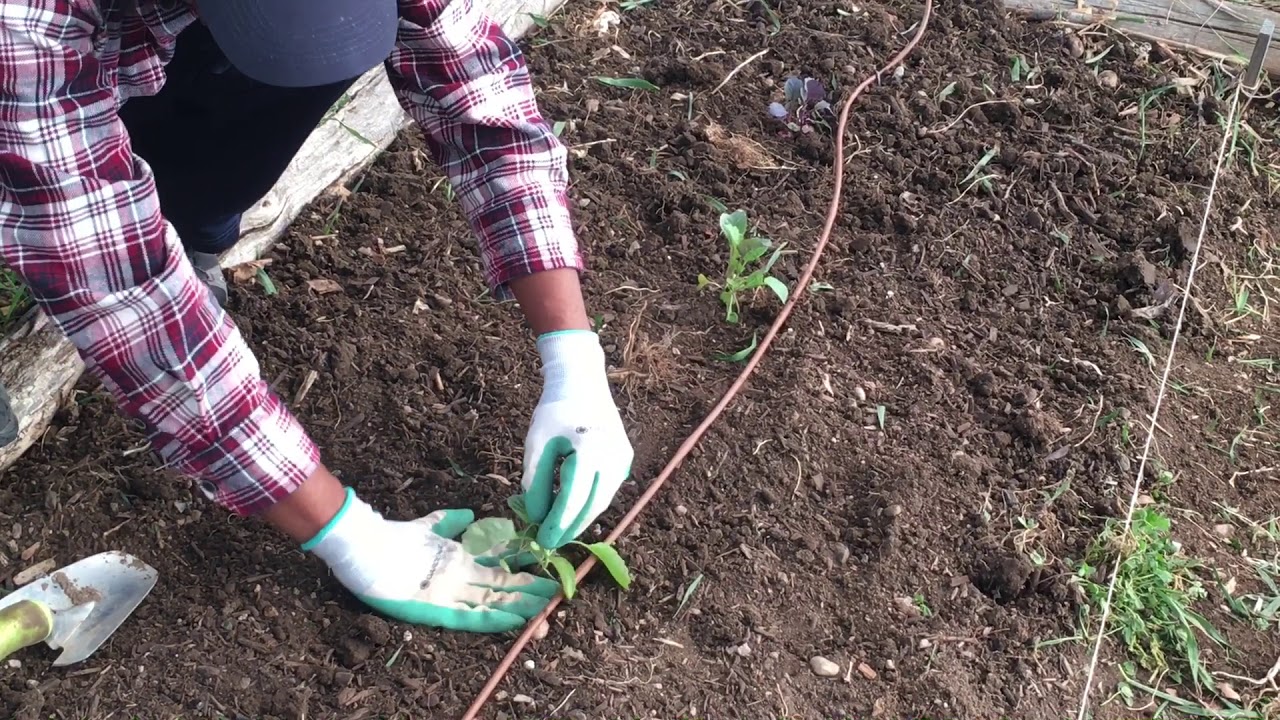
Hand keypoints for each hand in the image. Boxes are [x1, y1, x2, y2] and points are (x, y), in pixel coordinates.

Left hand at [303, 488, 558, 632]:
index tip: (546, 564)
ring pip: (491, 603)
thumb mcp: (428, 526)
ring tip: (544, 610)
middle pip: (501, 587)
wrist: (365, 548)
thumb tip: (472, 514)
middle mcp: (459, 580)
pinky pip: (468, 617)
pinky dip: (491, 619)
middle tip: (557, 592)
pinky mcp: (435, 610)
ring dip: (518, 607)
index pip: (498, 565)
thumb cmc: (393, 539)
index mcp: (459, 562)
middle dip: (528, 590)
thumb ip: (449, 521)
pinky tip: (513, 619)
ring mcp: (449, 595)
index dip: (522, 566)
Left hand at [520, 329, 632, 548]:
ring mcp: (623, 459)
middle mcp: (612, 457)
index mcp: (589, 450)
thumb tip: (535, 517)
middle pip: (591, 506)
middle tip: (551, 544)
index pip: (572, 498)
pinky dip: (591, 502)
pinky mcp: (625, 459)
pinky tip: (574, 511)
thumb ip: (535, 482)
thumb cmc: (555, 411)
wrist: (582, 382)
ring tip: (560, 531)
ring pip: (602, 501)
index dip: (557, 523)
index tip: (542, 540)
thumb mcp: (537, 444)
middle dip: (571, 528)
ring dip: (582, 519)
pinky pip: (607, 489)